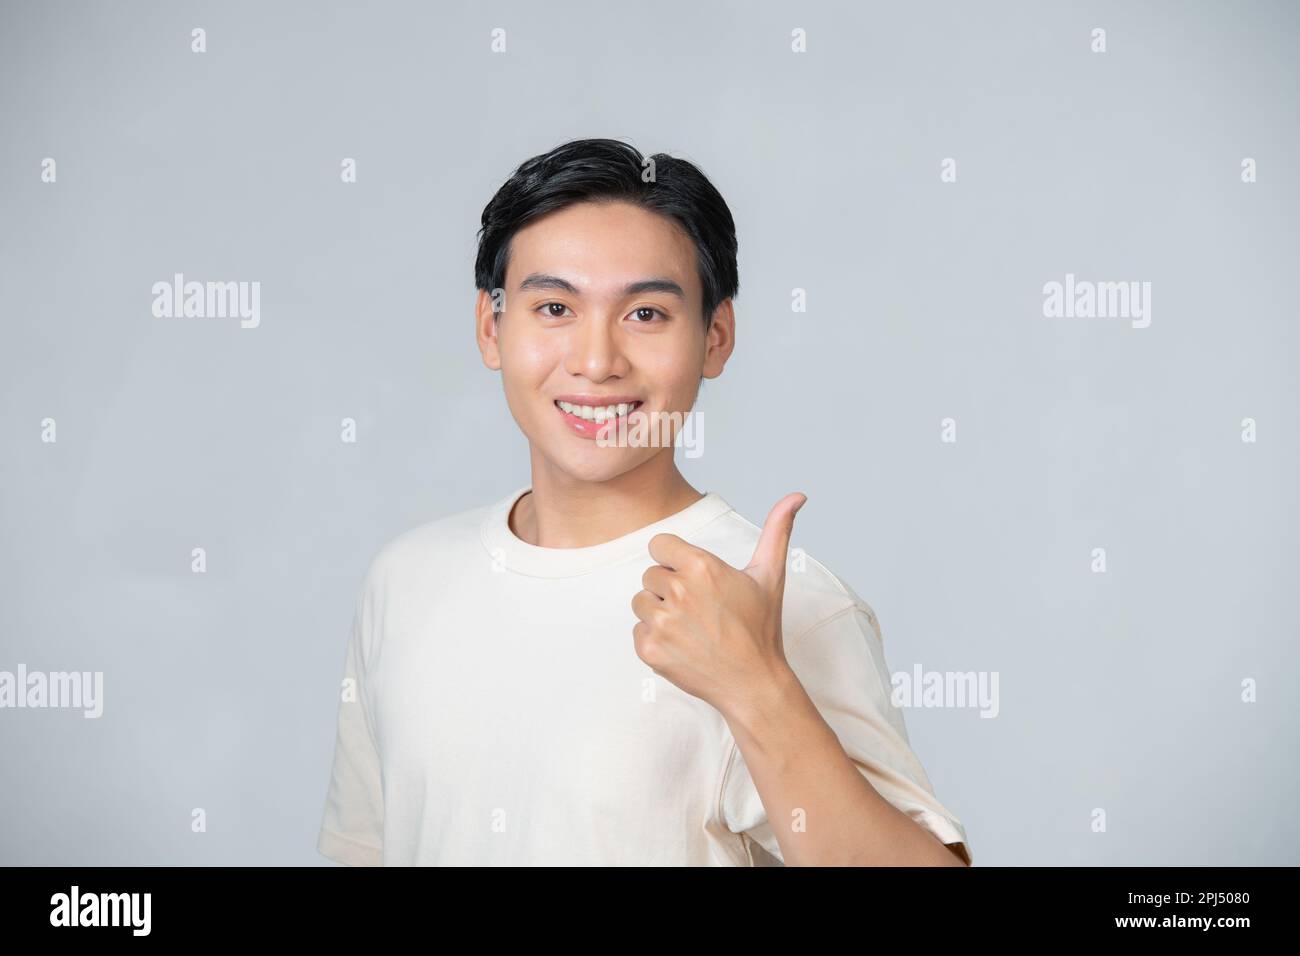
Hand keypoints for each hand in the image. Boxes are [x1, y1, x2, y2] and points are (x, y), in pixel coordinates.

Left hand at [631, 492, 806, 715]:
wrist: (753, 683)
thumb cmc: (760, 628)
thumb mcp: (769, 576)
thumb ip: (777, 530)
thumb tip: (798, 495)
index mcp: (700, 566)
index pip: (659, 544)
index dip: (675, 560)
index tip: (693, 578)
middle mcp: (677, 591)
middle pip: (650, 574)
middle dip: (669, 588)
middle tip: (700, 609)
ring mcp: (661, 622)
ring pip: (641, 602)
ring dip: (659, 612)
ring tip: (691, 627)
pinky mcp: (649, 649)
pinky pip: (638, 631)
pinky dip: (655, 639)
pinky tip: (683, 645)